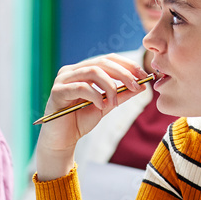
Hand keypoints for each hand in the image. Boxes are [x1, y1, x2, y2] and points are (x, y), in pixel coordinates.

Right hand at [35, 54, 148, 179]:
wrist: (62, 140)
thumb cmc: (80, 121)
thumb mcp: (106, 105)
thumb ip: (121, 94)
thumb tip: (142, 86)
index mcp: (82, 70)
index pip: (107, 59)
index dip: (127, 65)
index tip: (143, 75)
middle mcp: (71, 71)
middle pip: (102, 62)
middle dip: (123, 73)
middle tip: (136, 86)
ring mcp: (63, 79)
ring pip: (93, 72)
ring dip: (110, 86)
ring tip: (116, 103)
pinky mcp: (57, 91)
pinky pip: (81, 87)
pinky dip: (95, 95)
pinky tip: (101, 106)